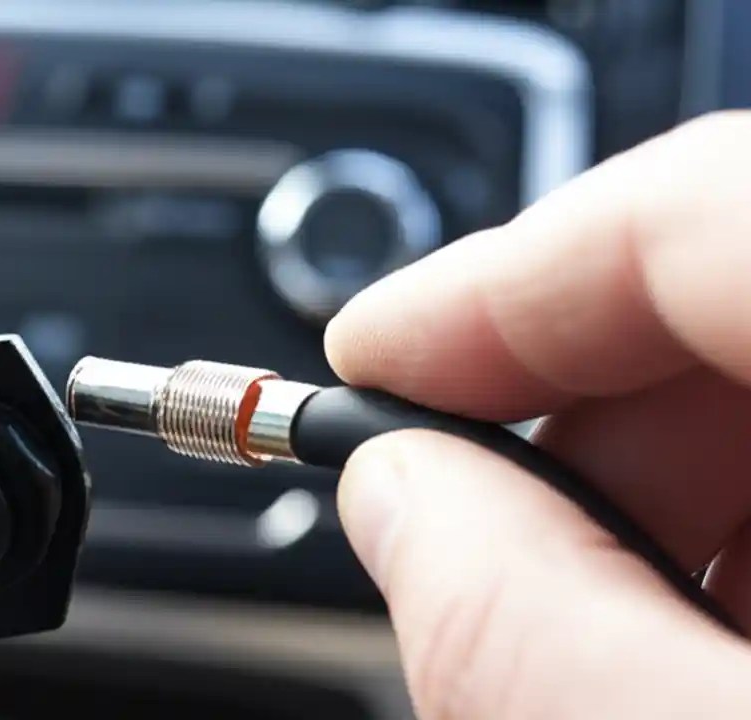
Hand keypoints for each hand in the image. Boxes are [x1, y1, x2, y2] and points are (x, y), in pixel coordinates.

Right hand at [325, 110, 750, 718]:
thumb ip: (525, 625)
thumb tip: (399, 492)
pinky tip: (723, 636)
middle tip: (475, 535)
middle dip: (578, 407)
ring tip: (608, 623)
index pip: (706, 206)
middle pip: (733, 282)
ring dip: (665, 485)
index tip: (366, 358)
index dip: (500, 278)